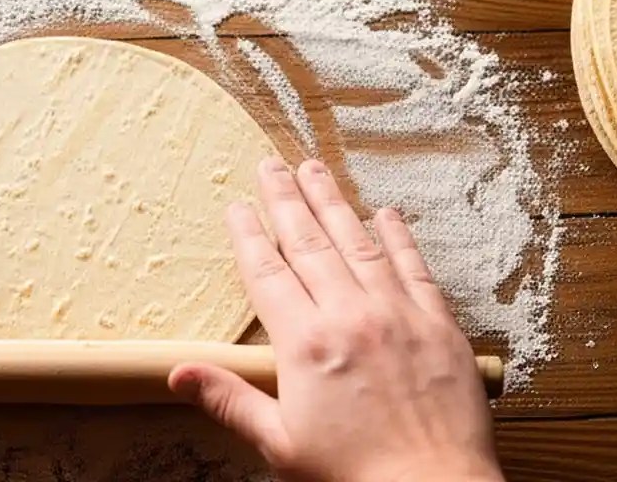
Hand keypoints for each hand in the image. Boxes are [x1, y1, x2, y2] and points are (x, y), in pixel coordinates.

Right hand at [169, 158, 501, 481]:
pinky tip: (386, 214)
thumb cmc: (354, 475)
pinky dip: (399, 237)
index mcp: (305, 344)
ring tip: (314, 168)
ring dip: (333, 202)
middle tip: (269, 165)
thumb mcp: (279, 444)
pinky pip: (415, 268)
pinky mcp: (438, 325)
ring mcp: (397, 315)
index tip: (237, 206)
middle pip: (309, 243)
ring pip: (358, 243)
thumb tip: (178, 373)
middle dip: (285, 199)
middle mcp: (350, 316)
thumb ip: (230, 399)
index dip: (249, 235)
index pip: (267, 272)